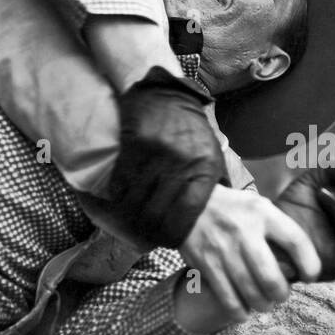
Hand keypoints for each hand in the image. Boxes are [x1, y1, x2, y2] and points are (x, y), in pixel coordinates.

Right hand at [106, 66, 224, 247]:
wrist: (165, 93)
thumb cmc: (191, 129)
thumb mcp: (212, 154)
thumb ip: (212, 185)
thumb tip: (215, 219)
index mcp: (204, 168)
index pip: (188, 214)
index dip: (175, 233)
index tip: (167, 241)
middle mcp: (181, 162)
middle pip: (160, 212)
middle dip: (150, 229)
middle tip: (145, 236)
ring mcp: (157, 154)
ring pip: (137, 200)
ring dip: (131, 216)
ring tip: (131, 223)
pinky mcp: (135, 145)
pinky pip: (122, 182)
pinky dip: (119, 197)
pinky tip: (120, 201)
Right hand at [176, 184, 321, 334]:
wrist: (187, 202)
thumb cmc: (232, 208)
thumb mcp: (258, 205)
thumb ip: (278, 228)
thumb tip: (300, 262)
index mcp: (262, 213)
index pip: (296, 241)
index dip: (310, 264)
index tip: (311, 276)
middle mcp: (243, 231)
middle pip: (271, 277)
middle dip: (281, 294)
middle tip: (281, 294)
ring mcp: (223, 248)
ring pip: (250, 292)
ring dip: (262, 304)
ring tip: (264, 303)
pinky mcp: (206, 262)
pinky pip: (227, 297)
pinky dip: (239, 310)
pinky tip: (244, 311)